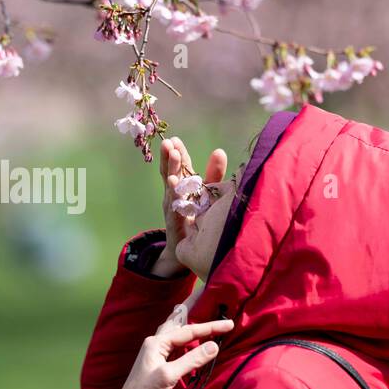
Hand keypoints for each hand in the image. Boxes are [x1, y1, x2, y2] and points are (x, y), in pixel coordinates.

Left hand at [118, 304, 234, 388]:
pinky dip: (185, 334)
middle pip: (177, 319)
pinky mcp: (159, 362)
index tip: (229, 324)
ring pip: (175, 329)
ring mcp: (156, 352)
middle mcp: (155, 343)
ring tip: (196, 306)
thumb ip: (191, 360)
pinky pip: (175, 342)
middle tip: (203, 292)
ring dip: (187, 318)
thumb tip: (214, 345)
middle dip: (191, 306)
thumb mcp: (169, 375)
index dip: (210, 327)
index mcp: (156, 342)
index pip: (188, 330)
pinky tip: (189, 335)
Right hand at [153, 137, 227, 277]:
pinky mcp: (174, 222)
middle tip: (169, 143)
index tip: (175, 139)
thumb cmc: (196, 219)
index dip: (178, 153)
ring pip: (171, 186)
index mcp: (181, 186)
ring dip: (172, 170)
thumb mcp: (206, 194)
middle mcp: (173, 194)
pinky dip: (174, 194)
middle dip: (170, 157)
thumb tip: (219, 151)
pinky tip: (173, 184)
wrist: (184, 249)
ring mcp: (172, 208)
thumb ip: (213, 175)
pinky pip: (175, 206)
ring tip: (173, 156)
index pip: (179, 166)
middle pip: (170, 172)